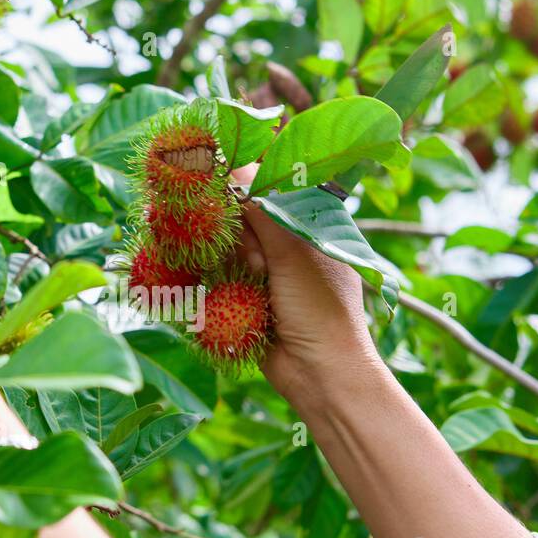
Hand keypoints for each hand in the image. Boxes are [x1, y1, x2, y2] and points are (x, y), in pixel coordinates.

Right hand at [230, 166, 380, 403]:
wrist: (320, 373)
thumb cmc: (319, 306)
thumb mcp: (291, 250)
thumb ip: (260, 206)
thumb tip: (229, 164)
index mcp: (312, 219)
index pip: (274, 181)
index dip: (247, 177)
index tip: (222, 174)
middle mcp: (290, 238)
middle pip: (245, 210)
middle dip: (240, 227)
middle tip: (259, 257)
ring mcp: (268, 267)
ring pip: (230, 241)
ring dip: (231, 256)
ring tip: (256, 279)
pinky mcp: (246, 292)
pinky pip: (221, 270)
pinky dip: (217, 274)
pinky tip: (220, 281)